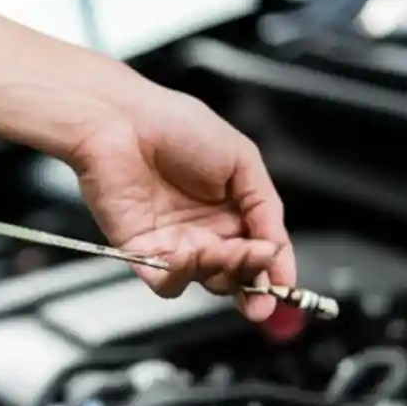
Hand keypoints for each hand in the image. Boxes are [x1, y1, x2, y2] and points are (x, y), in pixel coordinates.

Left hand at [68, 87, 294, 321]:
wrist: (121, 120)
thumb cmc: (175, 125)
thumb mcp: (242, 158)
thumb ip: (265, 205)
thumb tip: (278, 247)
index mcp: (231, 210)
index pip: (260, 253)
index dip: (275, 272)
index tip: (285, 285)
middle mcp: (204, 232)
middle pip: (238, 274)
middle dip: (252, 272)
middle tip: (258, 258)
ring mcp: (173, 245)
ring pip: (207, 281)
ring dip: (221, 271)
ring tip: (223, 248)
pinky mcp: (141, 253)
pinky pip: (166, 282)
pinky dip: (182, 275)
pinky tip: (189, 251)